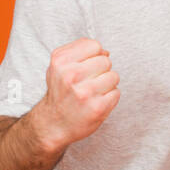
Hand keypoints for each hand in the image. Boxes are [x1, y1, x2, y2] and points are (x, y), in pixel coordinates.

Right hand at [29, 38, 120, 153]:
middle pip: (106, 61)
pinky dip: (109, 97)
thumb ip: (79, 50)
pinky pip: (116, 93)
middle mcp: (71, 76)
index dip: (94, 55)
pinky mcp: (97, 108)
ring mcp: (85, 92)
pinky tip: (96, 102)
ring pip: (114, 76)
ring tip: (93, 92)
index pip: (95, 45)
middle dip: (101, 70)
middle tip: (88, 82)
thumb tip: (105, 51)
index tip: (86, 66)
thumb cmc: (60, 92)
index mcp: (61, 61)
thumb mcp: (59, 65)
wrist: (53, 124)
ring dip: (107, 84)